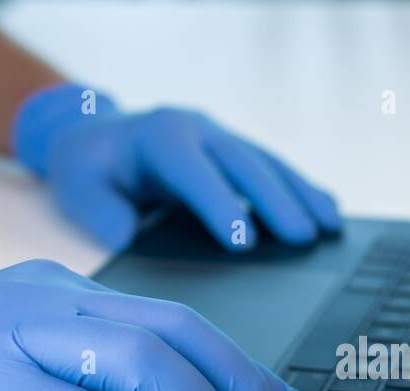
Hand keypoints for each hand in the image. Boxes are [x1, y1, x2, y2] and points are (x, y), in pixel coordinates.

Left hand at [12, 83, 341, 250]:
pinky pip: (273, 170)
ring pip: (268, 165)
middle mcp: (198, 129)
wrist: (97, 137)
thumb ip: (99, 211)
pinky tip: (328, 212)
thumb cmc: (90, 168)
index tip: (244, 241)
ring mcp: (221, 138)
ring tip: (330, 226)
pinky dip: (301, 190)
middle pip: (244, 165)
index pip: (195, 172)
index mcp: (160, 136)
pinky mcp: (235, 152)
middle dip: (277, 201)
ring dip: (301, 194)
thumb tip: (126, 235)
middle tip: (304, 237)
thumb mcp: (78, 187)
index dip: (220, 205)